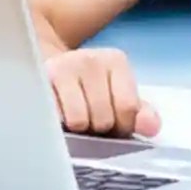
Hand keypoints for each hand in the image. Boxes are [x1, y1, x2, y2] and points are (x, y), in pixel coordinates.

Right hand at [45, 47, 160, 137]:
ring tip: (74, 119)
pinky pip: (54, 118)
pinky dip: (58, 126)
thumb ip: (140, 113)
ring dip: (77, 129)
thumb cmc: (89, 89)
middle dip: (98, 129)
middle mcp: (90, 59)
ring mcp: (62, 68)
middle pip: (103, 118)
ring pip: (78, 122)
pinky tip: (59, 116)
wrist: (51, 70)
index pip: (128, 107)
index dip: (122, 126)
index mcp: (115, 61)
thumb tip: (151, 126)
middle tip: (91, 121)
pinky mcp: (39, 82)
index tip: (115, 125)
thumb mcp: (119, 96)